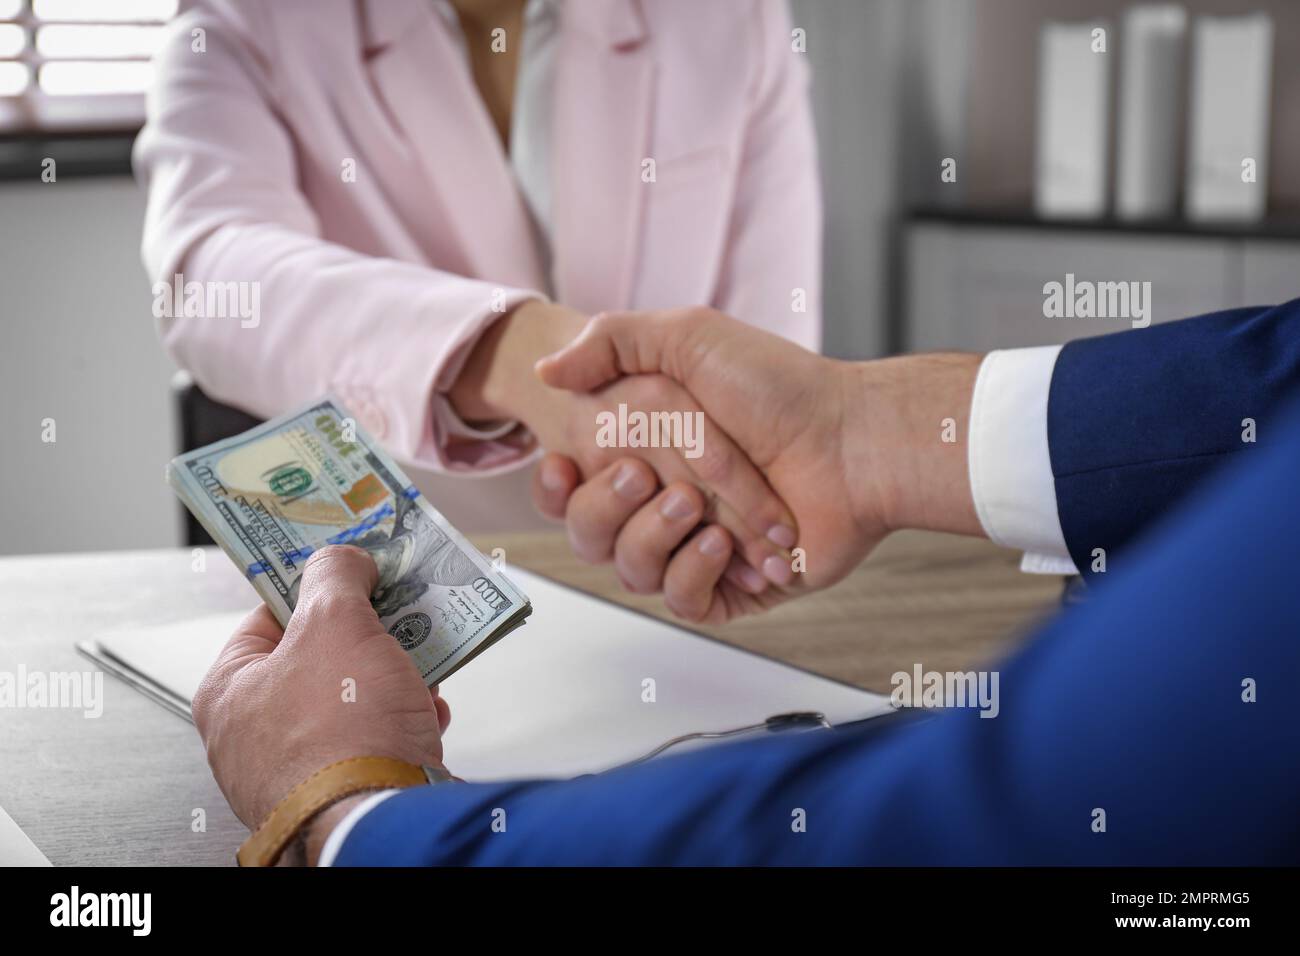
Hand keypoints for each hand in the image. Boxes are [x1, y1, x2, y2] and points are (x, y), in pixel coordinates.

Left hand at [192, 546, 450, 836]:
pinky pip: (375, 739)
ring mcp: (298, 768)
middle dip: (368, 636)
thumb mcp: (335, 621)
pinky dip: (404, 720)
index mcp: (229, 691)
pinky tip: (426, 712)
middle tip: (394, 614)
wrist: (379, 814)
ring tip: (421, 664)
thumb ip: (335, 576)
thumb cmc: (340, 730)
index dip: (316, 587)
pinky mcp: (343, 790)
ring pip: (352, 699)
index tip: (349, 569)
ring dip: (394, 677)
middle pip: (317, 657)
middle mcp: (252, 735)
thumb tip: (343, 560)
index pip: (269, 615)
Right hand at [450, 300, 798, 586]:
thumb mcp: (688, 337)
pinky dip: (693, 573)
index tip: (565, 463)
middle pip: (588, 534)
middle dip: (604, 508)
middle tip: (645, 476)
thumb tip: (545, 371)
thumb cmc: (776, 387)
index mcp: (646, 453)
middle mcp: (664, 503)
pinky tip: (721, 544)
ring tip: (696, 507)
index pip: (569, 489)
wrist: (847, 440)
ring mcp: (698, 546)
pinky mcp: (734, 586)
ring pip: (628, 571)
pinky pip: (682, 603)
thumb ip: (608, 341)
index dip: (556, 487)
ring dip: (651, 537)